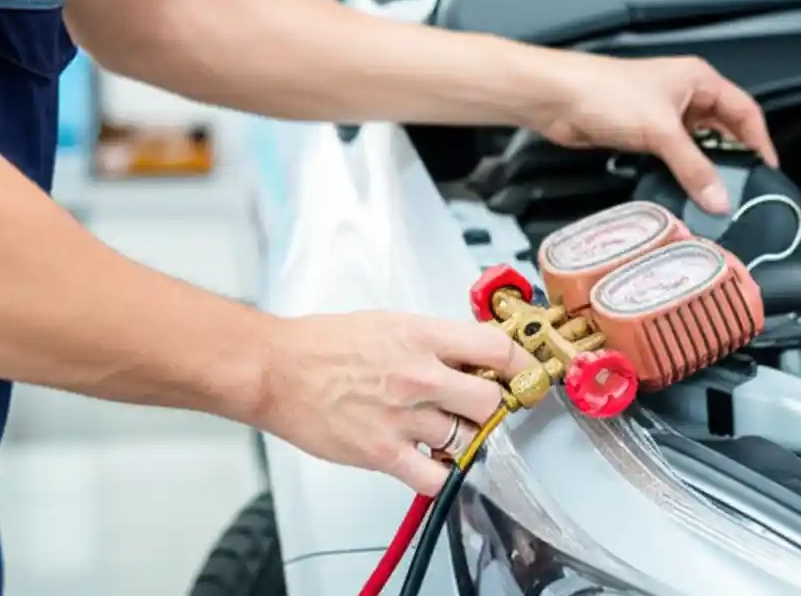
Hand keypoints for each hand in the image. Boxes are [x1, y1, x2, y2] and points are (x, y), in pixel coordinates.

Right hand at [255, 311, 535, 494]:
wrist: (275, 369)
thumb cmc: (324, 344)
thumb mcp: (391, 323)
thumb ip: (435, 340)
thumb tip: (474, 354)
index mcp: (422, 336)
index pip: (497, 349)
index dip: (521, 364)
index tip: (525, 374)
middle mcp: (419, 375)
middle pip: (491, 400)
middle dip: (492, 406)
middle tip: (480, 407)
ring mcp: (402, 417)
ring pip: (467, 439)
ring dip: (464, 439)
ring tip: (448, 431)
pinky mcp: (382, 453)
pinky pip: (435, 477)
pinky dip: (441, 475)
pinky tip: (432, 461)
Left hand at [538, 54, 777, 213]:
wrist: (558, 98)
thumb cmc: (606, 92)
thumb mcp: (661, 130)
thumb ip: (693, 167)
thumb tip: (719, 198)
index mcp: (699, 80)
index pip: (745, 111)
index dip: (760, 141)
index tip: (768, 171)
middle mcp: (685, 95)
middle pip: (723, 131)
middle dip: (734, 159)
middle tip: (744, 190)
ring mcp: (663, 115)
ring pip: (697, 147)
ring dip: (705, 170)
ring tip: (717, 197)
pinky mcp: (643, 134)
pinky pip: (673, 157)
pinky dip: (681, 174)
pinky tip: (686, 191)